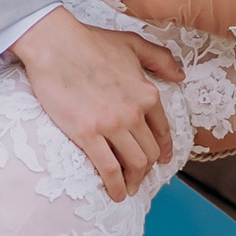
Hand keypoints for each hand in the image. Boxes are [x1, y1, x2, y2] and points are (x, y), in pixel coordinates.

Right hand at [8, 8, 184, 202]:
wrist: (55, 44)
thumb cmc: (90, 42)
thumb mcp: (132, 44)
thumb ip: (160, 59)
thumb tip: (180, 76)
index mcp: (147, 93)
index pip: (161, 132)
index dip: (162, 150)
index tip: (160, 160)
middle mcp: (134, 112)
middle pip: (149, 152)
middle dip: (147, 169)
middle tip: (139, 177)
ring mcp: (112, 125)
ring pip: (134, 164)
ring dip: (134, 181)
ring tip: (128, 189)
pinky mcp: (88, 134)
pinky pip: (109, 169)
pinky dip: (116, 186)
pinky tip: (116, 193)